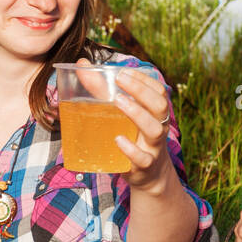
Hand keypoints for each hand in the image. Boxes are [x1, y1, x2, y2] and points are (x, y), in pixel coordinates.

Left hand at [78, 58, 174, 192]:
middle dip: (141, 90)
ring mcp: (152, 148)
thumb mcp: (120, 116)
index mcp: (155, 114)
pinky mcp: (143, 167)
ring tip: (118, 101)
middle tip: (119, 80)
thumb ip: (102, 92)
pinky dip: (131, 149)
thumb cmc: (132, 139)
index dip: (144, 80)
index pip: (159, 91)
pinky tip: (118, 139)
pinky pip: (143, 158)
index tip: (123, 72)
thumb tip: (82, 65)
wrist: (148, 176)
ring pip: (154, 129)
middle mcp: (159, 128)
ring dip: (137, 113)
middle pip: (160, 106)